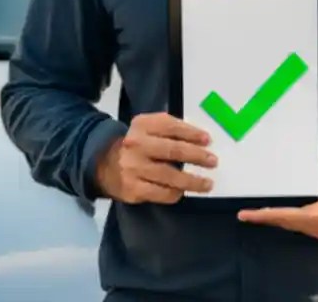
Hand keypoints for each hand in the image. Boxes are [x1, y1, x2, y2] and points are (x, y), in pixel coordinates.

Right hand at [95, 112, 217, 204]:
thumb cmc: (136, 145)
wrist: (104, 164)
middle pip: (173, 151)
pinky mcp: (133, 189)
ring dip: (192, 181)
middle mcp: (137, 145)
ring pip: (170, 176)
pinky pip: (161, 193)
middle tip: (213, 161)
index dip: (192, 133)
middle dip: (197, 156)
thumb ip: (170, 129)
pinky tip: (183, 192)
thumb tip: (201, 140)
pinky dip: (175, 193)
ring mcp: (134, 168)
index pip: (170, 127)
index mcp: (142, 126)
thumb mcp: (148, 128)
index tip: (208, 140)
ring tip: (208, 184)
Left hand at [236, 155, 317, 239]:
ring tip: (251, 215)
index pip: (295, 216)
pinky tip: (269, 214)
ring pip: (291, 225)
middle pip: (289, 223)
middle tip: (244, 215)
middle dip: (267, 219)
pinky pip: (295, 223)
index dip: (273, 215)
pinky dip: (281, 218)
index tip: (254, 214)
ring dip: (272, 220)